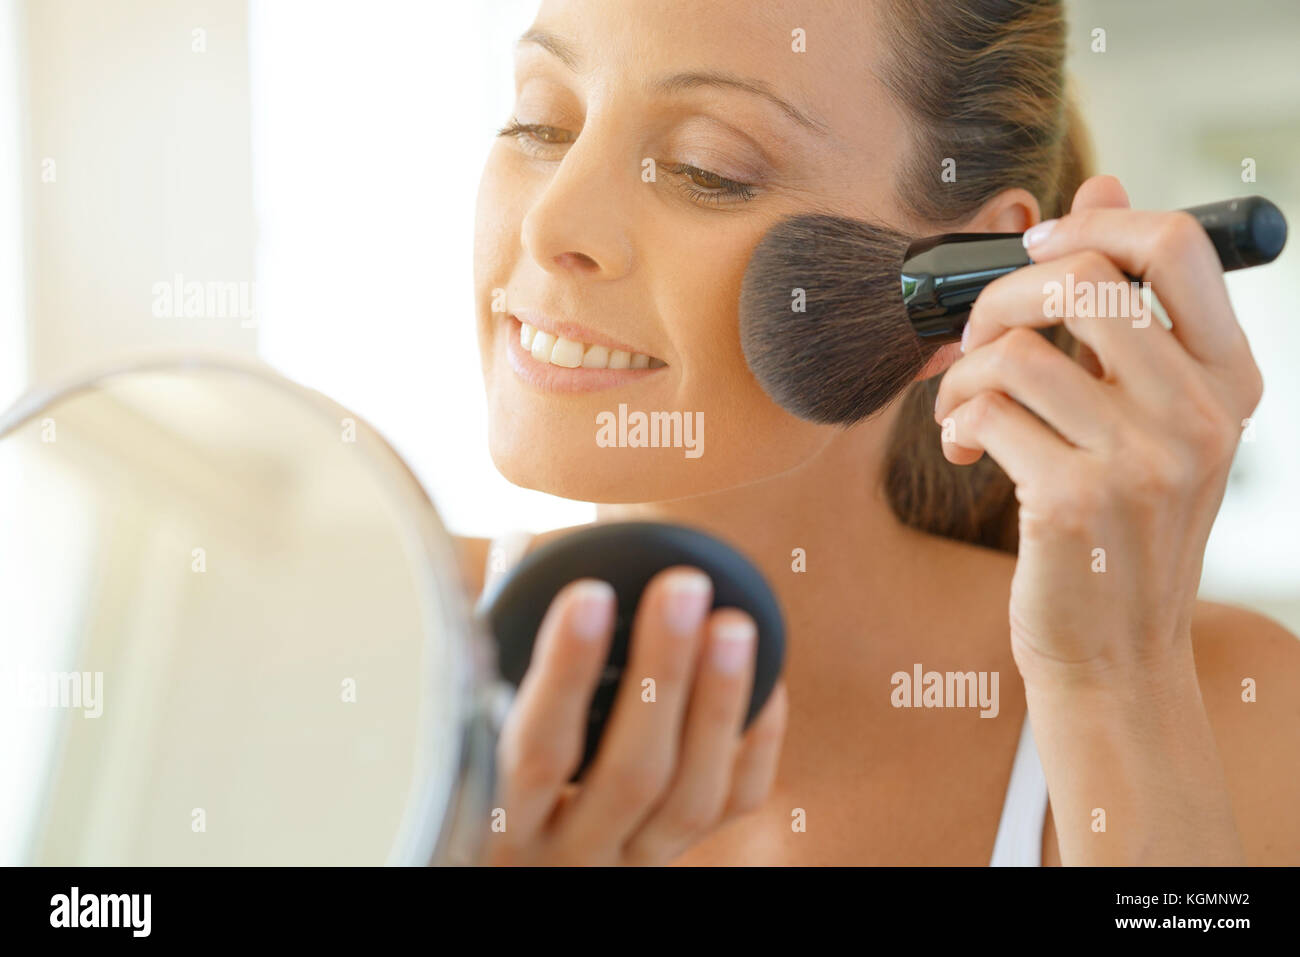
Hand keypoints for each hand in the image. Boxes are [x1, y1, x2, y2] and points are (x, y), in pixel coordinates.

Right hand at [485, 567, 786, 864]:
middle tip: (683, 586)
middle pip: (630, 775)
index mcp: (493, 823)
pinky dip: (755, 747)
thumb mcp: (466, 721)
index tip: (590, 593)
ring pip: (690, 801)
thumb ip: (490, 651)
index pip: (534, 754)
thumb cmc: (478, 760)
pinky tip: (766, 684)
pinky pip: (729, 812)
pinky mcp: (673, 865)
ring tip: (733, 623)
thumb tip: (522, 541)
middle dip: (662, 676)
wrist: (514, 865)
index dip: (564, 675)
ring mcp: (626, 864)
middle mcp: (562, 857)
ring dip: (718, 706)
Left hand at [932, 176, 1262, 690]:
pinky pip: (985, 406)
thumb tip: (1102, 181)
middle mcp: (1199, 416)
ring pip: (1015, 348)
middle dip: (1001, 298)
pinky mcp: (1072, 501)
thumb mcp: (1152, 416)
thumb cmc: (1123, 528)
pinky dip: (955, 417)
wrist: (1114, 651)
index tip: (1039, 245)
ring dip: (963, 372)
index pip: (1177, 245)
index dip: (1094, 220)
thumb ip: (1131, 307)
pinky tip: (968, 446)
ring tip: (965, 409)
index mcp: (1229, 381)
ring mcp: (1141, 461)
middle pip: (1081, 280)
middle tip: (981, 340)